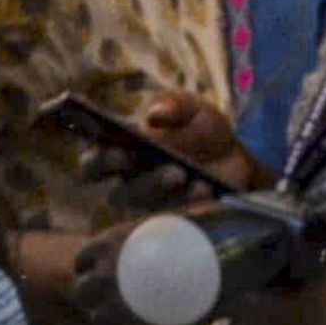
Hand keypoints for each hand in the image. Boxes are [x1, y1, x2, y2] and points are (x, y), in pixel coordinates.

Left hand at [59, 221, 199, 324]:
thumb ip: (141, 242)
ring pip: (98, 324)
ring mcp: (119, 309)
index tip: (105, 276)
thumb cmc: (204, 235)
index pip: (83, 261)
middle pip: (82, 295)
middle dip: (96, 299)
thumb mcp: (163, 226)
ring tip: (134, 320)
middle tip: (116, 301)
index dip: (93, 270)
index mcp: (109, 245)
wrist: (229, 259)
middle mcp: (105, 277)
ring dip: (112, 323)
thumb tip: (138, 250)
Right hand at [100, 88, 261, 198]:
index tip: (119, 151)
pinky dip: (190, 199)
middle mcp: (129, 184)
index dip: (99, 162)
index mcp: (119, 152)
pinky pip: (178, 214)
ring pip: (148, 207)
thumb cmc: (198, 127)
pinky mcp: (178, 218)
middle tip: (148, 169)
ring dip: (160, 189)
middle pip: (117, 196)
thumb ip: (172, 106)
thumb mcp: (189, 108)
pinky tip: (203, 186)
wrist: (232, 154)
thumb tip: (153, 116)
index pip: (93, 164)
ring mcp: (153, 206)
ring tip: (180, 172)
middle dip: (133, 182)